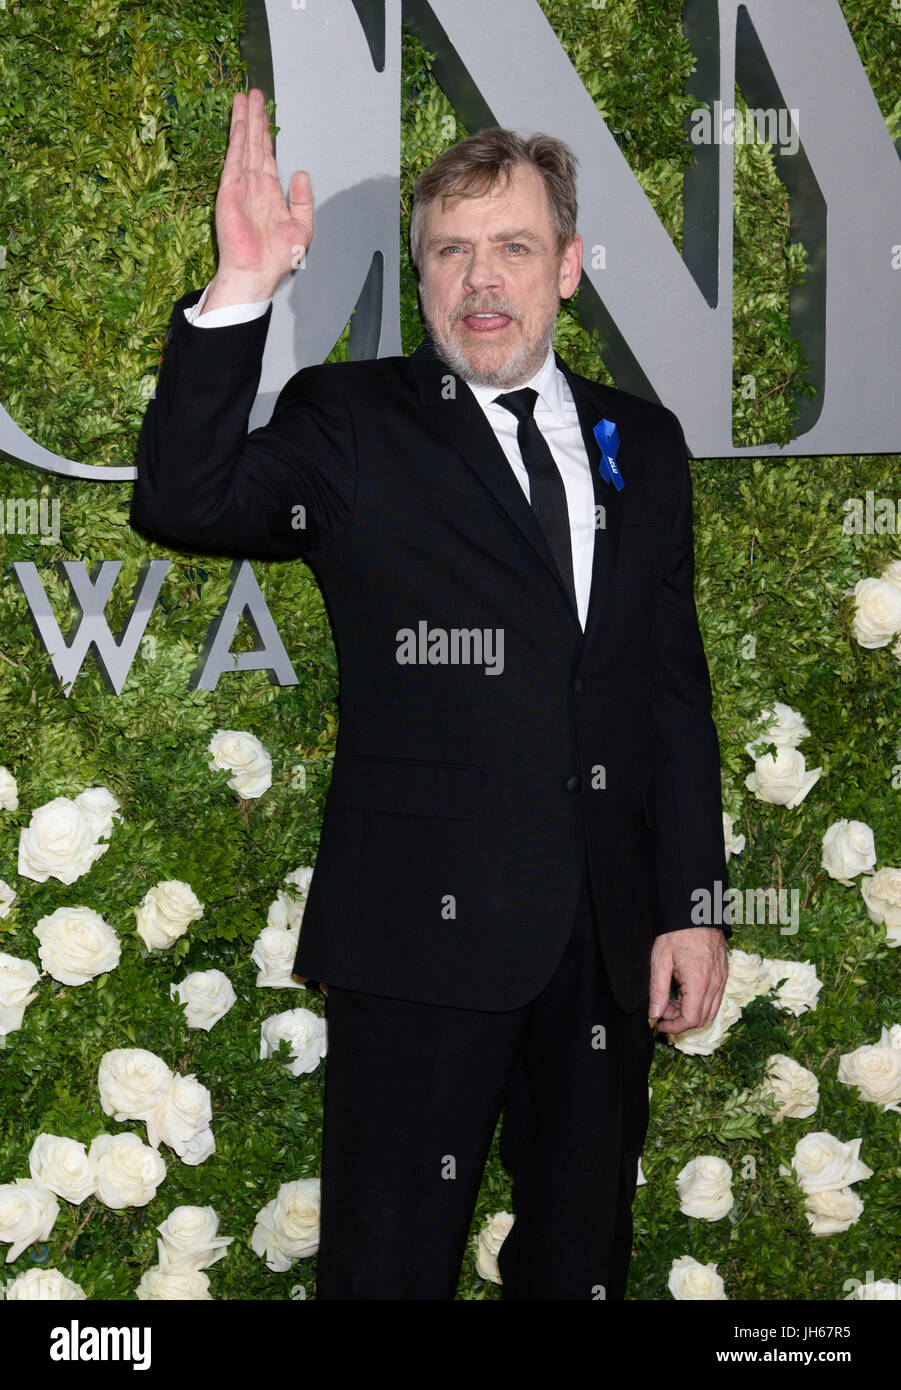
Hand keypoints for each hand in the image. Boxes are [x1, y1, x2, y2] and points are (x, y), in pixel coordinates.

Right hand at [204, 88, 313, 311]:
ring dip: (243, 121)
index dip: (267, 133)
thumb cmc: (276, 257)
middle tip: (254, 92)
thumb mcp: (302, 227)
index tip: (266, 111)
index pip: (268, 155)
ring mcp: (240, 186)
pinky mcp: (229, 190)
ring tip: (243, 97)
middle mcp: (254, 185)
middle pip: (255, 143)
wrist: (256, 273)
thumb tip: (301, 173)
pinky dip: (237, 140)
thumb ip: (304, 200)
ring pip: (243, 146)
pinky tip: (240, 123)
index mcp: (269, 192)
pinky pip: (234, 160)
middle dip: (255, 118)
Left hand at [648, 927, 727, 1033]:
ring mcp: (722, 978)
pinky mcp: (724, 973)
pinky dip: (701, 1002)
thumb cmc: (676, 932)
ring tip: (672, 1000)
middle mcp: (715, 984)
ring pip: (711, 1010)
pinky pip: (716, 997)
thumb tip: (655, 1013)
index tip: (660, 1024)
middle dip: (681, 1020)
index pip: (691, 1019)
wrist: (696, 910)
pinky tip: (685, 991)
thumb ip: (657, 989)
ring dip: (692, 1012)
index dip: (674, 1027)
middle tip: (663, 1009)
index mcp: (699, 983)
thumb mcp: (660, 960)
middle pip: (702, 1018)